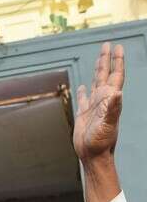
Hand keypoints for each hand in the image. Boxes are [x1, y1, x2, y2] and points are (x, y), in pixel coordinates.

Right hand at [73, 42, 123, 162]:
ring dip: (97, 70)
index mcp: (110, 100)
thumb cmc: (101, 142)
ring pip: (96, 83)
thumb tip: (118, 93)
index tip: (116, 47)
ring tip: (98, 59)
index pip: (115, 76)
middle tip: (107, 45)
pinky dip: (83, 91)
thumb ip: (112, 109)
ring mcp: (94, 107)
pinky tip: (83, 86)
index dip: (117, 61)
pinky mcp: (84, 114)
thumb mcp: (107, 125)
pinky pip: (83, 98)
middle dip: (107, 60)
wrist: (93, 156)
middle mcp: (104, 101)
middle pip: (106, 75)